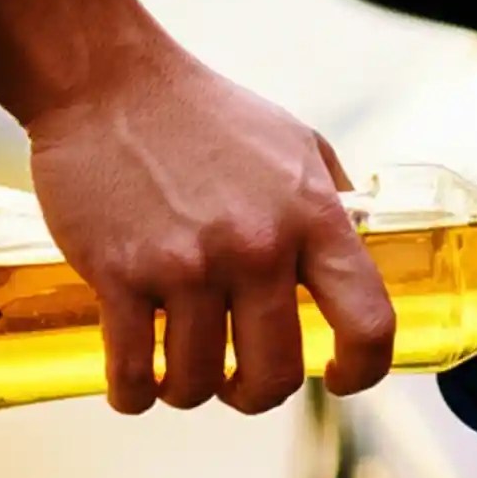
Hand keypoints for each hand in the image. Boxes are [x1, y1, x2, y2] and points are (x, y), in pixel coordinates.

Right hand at [26, 55, 395, 414]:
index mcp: (312, 218)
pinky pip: (134, 373)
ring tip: (181, 372)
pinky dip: (134, 394)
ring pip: (199, 383)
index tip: (341, 378)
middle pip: (277, 374)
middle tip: (240, 384)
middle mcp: (257, 247)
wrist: (108, 83)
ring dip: (190, 390)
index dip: (364, 369)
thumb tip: (363, 250)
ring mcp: (188, 264)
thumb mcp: (298, 143)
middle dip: (258, 395)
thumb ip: (335, 202)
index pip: (368, 321)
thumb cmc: (207, 116)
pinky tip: (136, 386)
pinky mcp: (119, 274)